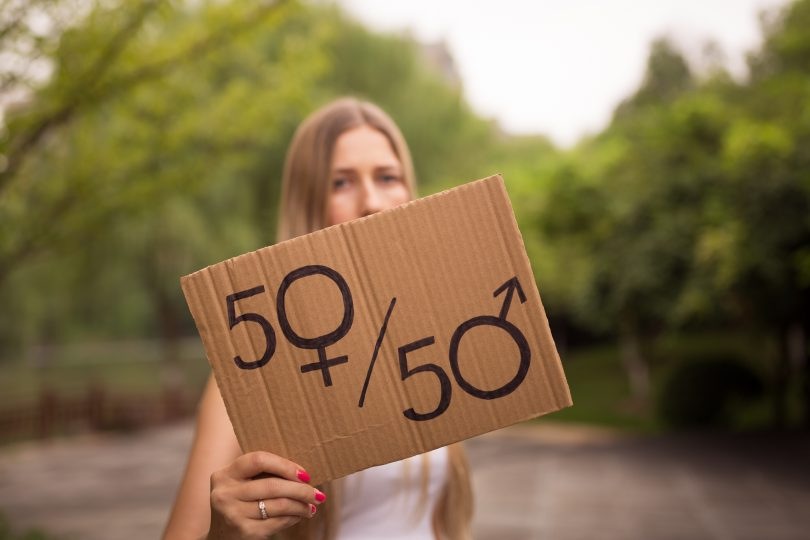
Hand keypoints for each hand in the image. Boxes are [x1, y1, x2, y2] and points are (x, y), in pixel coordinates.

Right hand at [206, 451, 325, 538]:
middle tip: (317, 494)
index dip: (285, 465)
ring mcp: (233, 514)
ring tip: (311, 506)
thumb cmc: (239, 503)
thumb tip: (302, 473)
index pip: (259, 460)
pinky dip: (293, 518)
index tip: (304, 474)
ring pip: (279, 505)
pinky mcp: (244, 532)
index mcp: (225, 475)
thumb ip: (261, 474)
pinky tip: (299, 516)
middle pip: (273, 485)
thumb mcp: (240, 484)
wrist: (220, 537)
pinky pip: (277, 522)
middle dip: (301, 490)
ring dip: (301, 506)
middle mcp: (225, 494)